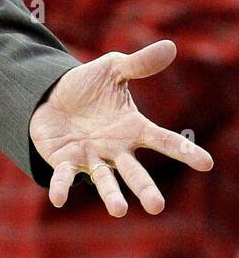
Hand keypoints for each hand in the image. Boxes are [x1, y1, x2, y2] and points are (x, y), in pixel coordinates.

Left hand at [30, 40, 212, 215]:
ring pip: (104, 180)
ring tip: (119, 210)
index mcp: (133, 128)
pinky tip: (58, 199)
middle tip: (156, 206)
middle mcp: (116, 148)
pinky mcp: (66, 161)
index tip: (206, 163)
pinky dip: (61, 187)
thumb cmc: (87, 86)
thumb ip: (138, 64)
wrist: (50, 96)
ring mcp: (91, 157)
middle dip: (144, 188)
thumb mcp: (111, 69)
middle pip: (134, 171)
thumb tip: (170, 47)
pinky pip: (65, 176)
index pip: (163, 140)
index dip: (184, 151)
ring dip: (111, 195)